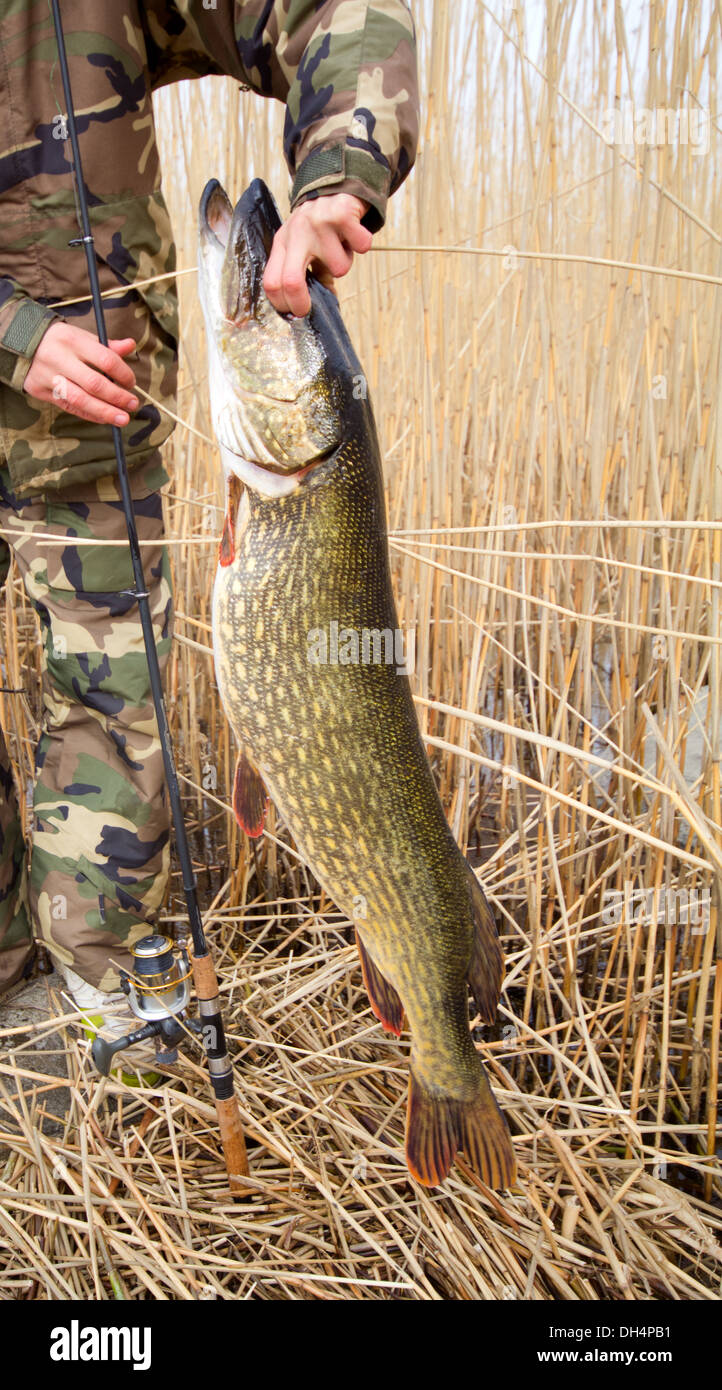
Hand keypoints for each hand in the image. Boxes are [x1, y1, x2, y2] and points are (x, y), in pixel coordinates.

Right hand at [23, 321, 138, 425]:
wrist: (20, 344)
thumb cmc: (60, 341)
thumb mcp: (81, 337)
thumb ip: (106, 345)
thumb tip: (130, 345)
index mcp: (73, 340)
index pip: (106, 360)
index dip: (123, 374)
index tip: (132, 383)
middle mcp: (60, 359)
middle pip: (95, 384)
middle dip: (118, 397)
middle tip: (133, 405)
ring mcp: (49, 377)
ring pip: (81, 400)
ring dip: (105, 412)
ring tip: (123, 419)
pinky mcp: (41, 391)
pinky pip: (69, 407)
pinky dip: (89, 414)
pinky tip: (104, 418)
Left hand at [263, 193, 372, 316]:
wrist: (336, 185)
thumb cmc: (319, 227)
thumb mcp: (305, 248)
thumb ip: (309, 276)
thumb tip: (315, 310)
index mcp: (283, 242)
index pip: (272, 281)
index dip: (282, 304)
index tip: (296, 312)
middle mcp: (296, 232)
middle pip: (290, 281)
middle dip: (301, 303)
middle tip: (310, 310)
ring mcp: (318, 224)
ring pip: (339, 269)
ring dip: (346, 262)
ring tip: (341, 244)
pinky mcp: (341, 215)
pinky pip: (360, 248)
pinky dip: (361, 245)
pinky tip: (353, 233)